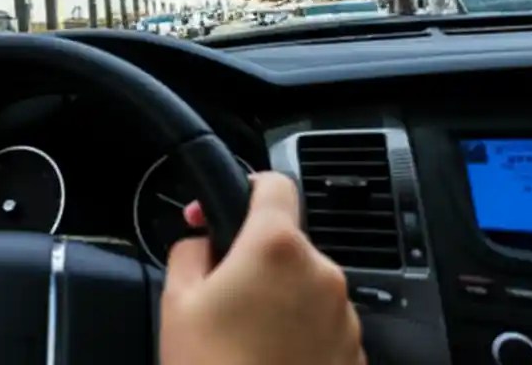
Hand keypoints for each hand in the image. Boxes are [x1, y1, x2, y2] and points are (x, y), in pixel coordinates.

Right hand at [160, 172, 363, 364]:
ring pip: (306, 285)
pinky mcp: (354, 353)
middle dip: (255, 259)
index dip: (246, 188)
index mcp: (277, 247)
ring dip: (278, 298)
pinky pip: (322, 325)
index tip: (225, 211)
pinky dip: (297, 332)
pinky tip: (266, 358)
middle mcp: (322, 274)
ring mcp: (344, 316)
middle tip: (220, 292)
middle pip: (288, 243)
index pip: (275, 184)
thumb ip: (191, 251)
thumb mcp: (177, 301)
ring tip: (242, 335)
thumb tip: (203, 242)